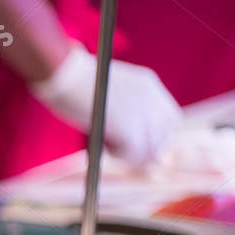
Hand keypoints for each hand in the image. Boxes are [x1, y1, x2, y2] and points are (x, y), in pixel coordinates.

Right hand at [32, 43, 181, 168]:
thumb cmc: (74, 81)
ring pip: (150, 149)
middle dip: (147, 151)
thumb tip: (118, 128)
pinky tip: (105, 148)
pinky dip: (120, 157)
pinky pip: (134, 155)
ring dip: (132, 156)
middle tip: (125, 156)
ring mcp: (143, 113)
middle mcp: (152, 98)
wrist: (66, 74)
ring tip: (109, 149)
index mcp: (149, 84)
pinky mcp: (130, 129)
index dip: (157, 136)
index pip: (170, 118)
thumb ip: (120, 105)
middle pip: (164, 136)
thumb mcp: (108, 89)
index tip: (141, 145)